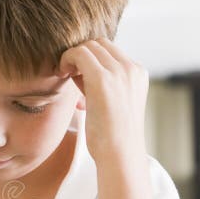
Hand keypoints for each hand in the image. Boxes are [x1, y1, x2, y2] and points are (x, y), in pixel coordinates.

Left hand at [59, 38, 148, 163]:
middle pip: (99, 43)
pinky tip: (62, 75)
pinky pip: (79, 54)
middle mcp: (131, 69)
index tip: (77, 75)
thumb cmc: (111, 136)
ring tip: (65, 77)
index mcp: (137, 73)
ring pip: (88, 46)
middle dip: (81, 56)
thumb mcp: (111, 104)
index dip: (90, 57)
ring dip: (73, 57)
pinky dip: (67, 59)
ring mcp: (119, 72)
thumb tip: (80, 73)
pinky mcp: (103, 80)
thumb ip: (101, 84)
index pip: (110, 49)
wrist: (120, 155)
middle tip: (69, 74)